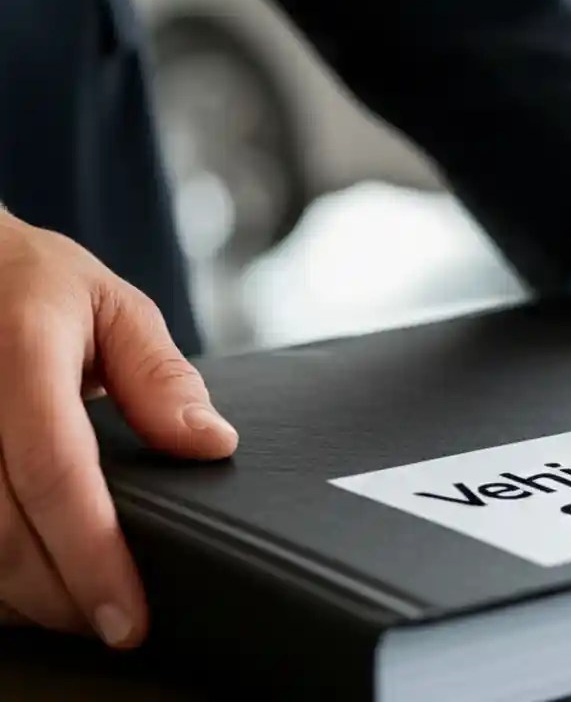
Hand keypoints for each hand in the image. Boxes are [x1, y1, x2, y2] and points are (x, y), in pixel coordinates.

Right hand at [0, 211, 237, 647]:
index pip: (54, 471)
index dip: (92, 554)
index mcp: (20, 347)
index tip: (126, 616)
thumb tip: (212, 444)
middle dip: (60, 593)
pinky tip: (25, 578)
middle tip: (114, 620)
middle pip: (1, 529)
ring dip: (19, 595)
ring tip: (75, 604)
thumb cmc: (33, 287)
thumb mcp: (112, 306)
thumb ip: (161, 376)